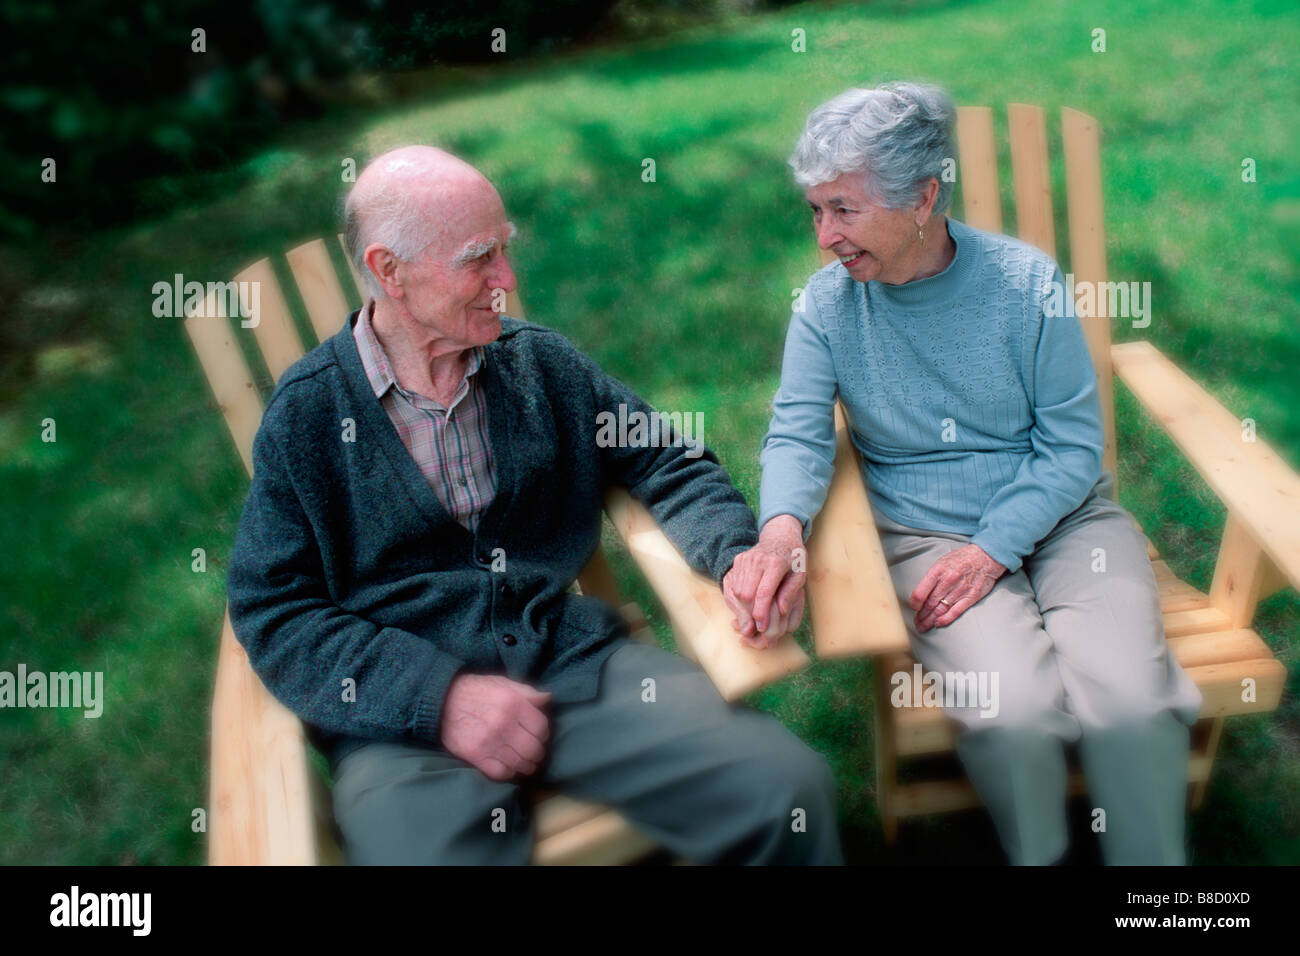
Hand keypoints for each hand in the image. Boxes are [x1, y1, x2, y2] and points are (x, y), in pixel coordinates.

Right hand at [440, 674, 550, 780]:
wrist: (441, 702)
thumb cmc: (475, 691)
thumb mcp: (502, 683)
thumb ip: (527, 692)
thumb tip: (548, 699)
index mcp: (513, 704)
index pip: (541, 727)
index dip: (543, 734)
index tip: (539, 736)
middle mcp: (504, 724)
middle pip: (533, 749)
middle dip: (537, 753)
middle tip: (534, 752)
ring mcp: (490, 742)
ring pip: (520, 764)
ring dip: (526, 766)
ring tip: (525, 763)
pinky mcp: (476, 756)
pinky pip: (501, 773)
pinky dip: (509, 773)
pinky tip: (509, 767)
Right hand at [723, 514, 806, 648]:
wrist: (780, 536)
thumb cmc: (793, 557)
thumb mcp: (800, 574)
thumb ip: (791, 592)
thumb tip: (781, 610)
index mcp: (776, 563)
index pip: (764, 592)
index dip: (762, 612)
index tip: (762, 627)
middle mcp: (757, 560)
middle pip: (746, 594)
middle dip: (751, 612)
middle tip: (760, 624)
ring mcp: (745, 559)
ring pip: (737, 591)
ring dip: (745, 606)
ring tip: (756, 613)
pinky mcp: (738, 560)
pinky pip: (734, 585)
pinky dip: (740, 598)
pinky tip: (751, 601)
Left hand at [909, 544, 1005, 632]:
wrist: (985, 557)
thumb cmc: (961, 559)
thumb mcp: (942, 562)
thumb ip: (932, 577)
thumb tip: (920, 594)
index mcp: (938, 570)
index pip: (921, 591)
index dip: (915, 603)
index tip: (913, 608)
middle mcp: (949, 580)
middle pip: (930, 603)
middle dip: (921, 616)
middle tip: (916, 622)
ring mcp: (961, 589)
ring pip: (940, 609)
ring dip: (930, 620)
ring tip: (923, 627)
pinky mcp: (971, 596)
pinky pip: (956, 611)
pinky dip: (945, 619)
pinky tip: (937, 624)